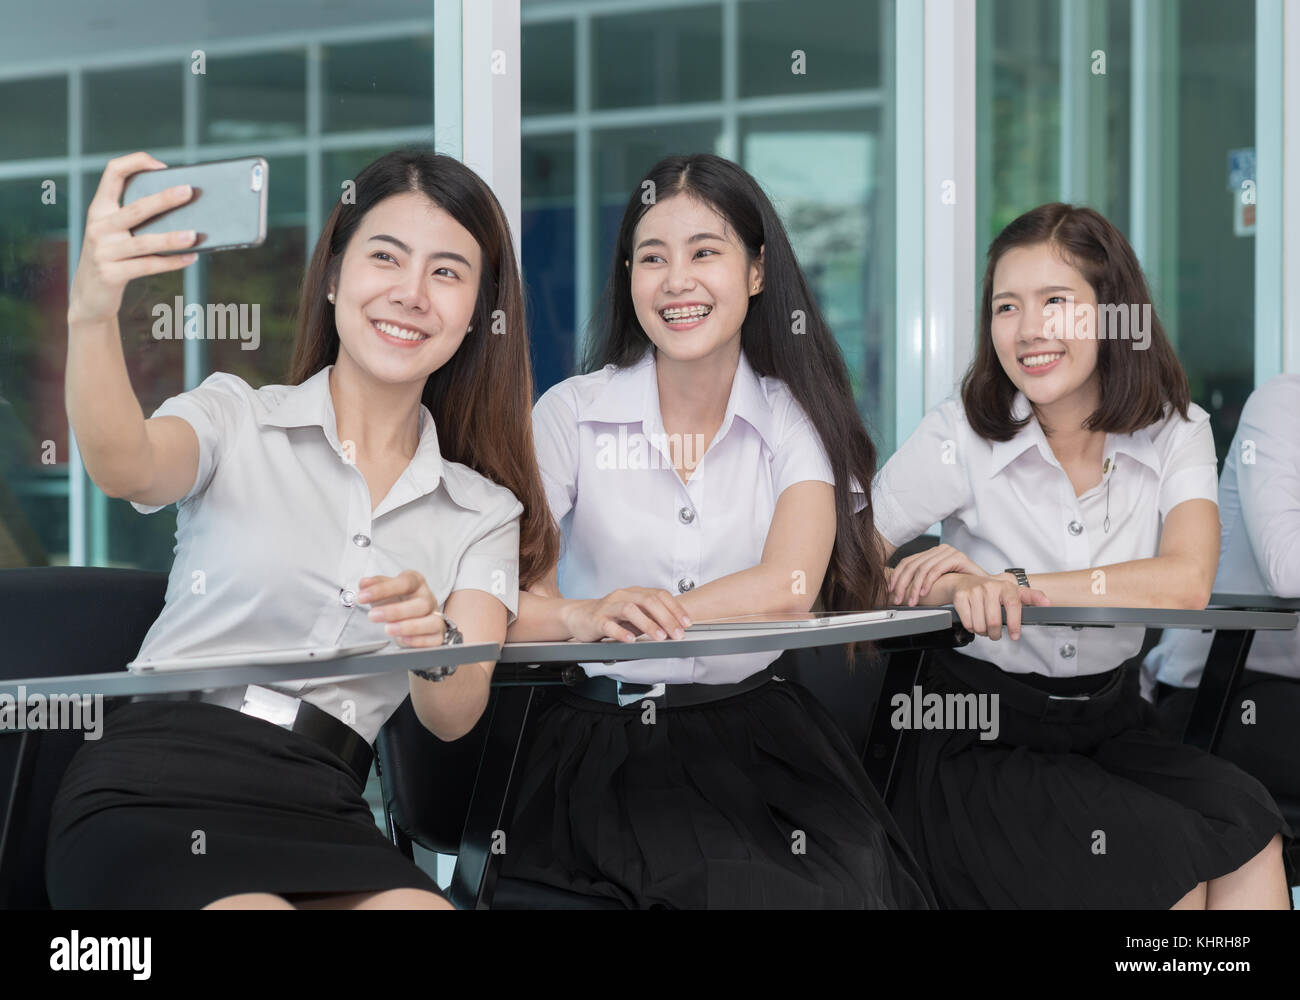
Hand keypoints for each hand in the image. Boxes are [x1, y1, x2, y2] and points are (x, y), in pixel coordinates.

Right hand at [67, 152, 199, 326]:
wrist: (88, 296)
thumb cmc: (113, 257)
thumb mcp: (115, 233)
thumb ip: (137, 218)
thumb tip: (183, 209)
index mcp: (100, 209)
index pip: (112, 173)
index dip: (135, 163)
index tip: (161, 165)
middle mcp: (98, 226)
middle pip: (135, 208)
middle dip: (164, 199)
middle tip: (188, 191)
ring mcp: (102, 251)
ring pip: (143, 242)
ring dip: (172, 238)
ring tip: (194, 235)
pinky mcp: (111, 274)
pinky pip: (148, 266)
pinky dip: (171, 262)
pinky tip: (191, 258)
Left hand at [359, 571, 450, 647]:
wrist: (411, 616)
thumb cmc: (398, 600)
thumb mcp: (385, 589)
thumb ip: (375, 585)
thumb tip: (364, 584)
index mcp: (416, 583)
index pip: (405, 582)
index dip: (383, 589)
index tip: (362, 597)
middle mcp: (428, 598)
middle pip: (421, 604)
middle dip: (395, 611)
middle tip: (373, 616)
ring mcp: (436, 616)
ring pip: (431, 621)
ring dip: (408, 626)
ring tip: (387, 629)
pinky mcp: (438, 635)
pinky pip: (435, 639)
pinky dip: (419, 640)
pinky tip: (402, 639)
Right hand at [562, 587, 691, 642]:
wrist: (579, 616)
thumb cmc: (610, 615)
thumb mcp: (635, 614)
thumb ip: (652, 617)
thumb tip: (676, 627)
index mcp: (635, 593)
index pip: (659, 595)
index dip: (675, 608)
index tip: (687, 623)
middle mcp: (623, 596)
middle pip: (648, 601)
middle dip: (666, 618)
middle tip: (677, 634)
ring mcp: (609, 607)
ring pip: (630, 609)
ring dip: (647, 624)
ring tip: (659, 637)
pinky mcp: (596, 620)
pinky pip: (609, 625)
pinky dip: (621, 632)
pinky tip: (631, 640)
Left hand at [889, 543, 987, 605]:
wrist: (985, 586)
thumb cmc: (961, 585)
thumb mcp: (937, 582)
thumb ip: (922, 581)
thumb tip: (899, 589)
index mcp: (931, 553)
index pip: (907, 562)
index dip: (896, 576)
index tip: (891, 590)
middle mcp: (938, 549)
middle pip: (912, 565)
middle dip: (902, 584)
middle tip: (898, 600)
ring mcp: (948, 552)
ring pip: (922, 569)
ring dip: (914, 587)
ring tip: (912, 601)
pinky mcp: (957, 557)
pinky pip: (936, 570)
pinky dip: (927, 582)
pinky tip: (924, 593)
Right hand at [948, 573, 1050, 639]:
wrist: (965, 580)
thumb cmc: (992, 590)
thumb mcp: (1013, 591)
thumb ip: (1032, 597)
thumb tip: (1048, 604)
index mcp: (1005, 586)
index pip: (1013, 605)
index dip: (1015, 623)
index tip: (1015, 636)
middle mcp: (989, 587)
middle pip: (994, 621)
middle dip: (995, 634)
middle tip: (996, 634)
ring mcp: (974, 591)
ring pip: (979, 625)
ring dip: (983, 632)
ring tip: (985, 627)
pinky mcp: (960, 597)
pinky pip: (967, 623)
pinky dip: (971, 628)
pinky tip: (974, 621)